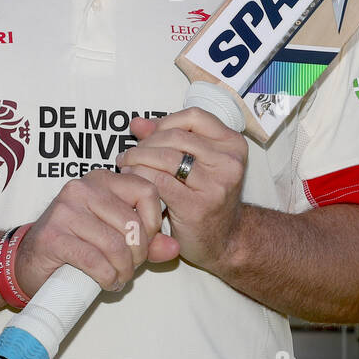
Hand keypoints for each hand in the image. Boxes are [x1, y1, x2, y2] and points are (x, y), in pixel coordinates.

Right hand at [13, 169, 180, 297]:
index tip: (144, 242)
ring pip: (116, 245)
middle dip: (138, 254)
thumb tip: (174, 248)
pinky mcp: (54, 237)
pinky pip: (96, 261)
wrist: (27, 261)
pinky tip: (107, 282)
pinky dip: (108, 278)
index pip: (146, 190)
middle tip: (129, 266)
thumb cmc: (77, 245)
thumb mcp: (116, 237)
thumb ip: (147, 241)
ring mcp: (65, 210)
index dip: (153, 222)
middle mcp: (83, 188)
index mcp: (102, 180)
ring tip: (118, 277)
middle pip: (133, 223)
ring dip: (124, 270)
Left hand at [118, 107, 248, 274]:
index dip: (164, 123)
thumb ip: (168, 138)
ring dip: (138, 159)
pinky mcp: (197, 206)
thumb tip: (137, 123)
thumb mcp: (196, 162)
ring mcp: (216, 184)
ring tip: (126, 166)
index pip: (193, 117)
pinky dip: (140, 178)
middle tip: (129, 155)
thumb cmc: (207, 198)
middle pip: (175, 137)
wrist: (226, 241)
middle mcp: (229, 162)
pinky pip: (158, 181)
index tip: (148, 136)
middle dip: (145, 144)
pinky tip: (134, 183)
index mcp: (232, 144)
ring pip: (165, 157)